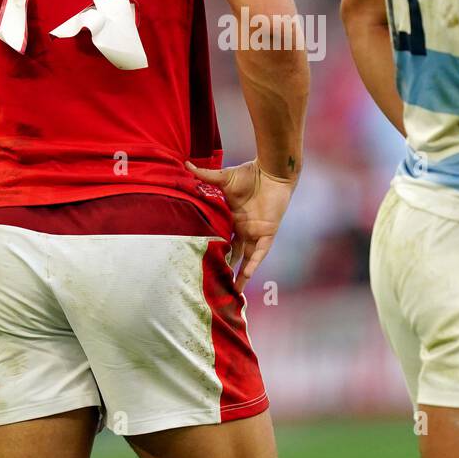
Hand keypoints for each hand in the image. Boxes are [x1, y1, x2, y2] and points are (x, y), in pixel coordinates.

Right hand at [186, 159, 295, 291]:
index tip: (199, 263)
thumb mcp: (224, 178)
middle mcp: (242, 229)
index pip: (220, 239)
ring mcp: (255, 232)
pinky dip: (253, 264)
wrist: (272, 171)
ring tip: (231, 292)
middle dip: (224, 268)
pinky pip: (259, 253)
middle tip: (212, 284)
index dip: (212, 251)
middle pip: (232, 253)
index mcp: (231, 219)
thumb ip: (205, 176)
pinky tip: (246, 277)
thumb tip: (186, 165)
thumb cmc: (250, 173)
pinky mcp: (267, 233)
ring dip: (240, 274)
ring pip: (246, 259)